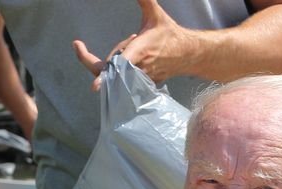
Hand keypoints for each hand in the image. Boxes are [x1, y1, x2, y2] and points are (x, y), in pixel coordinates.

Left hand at [73, 0, 191, 91]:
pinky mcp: (140, 87)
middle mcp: (138, 69)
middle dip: (116, 51)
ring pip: (116, 74)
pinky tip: (139, 58)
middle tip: (132, 38)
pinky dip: (125, 69)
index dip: (105, 76)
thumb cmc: (170, 34)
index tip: (94, 86)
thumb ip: (144, 0)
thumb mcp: (155, 14)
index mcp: (139, 51)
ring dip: (121, 60)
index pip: (120, 65)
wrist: (187, 54)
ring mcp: (139, 81)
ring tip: (137, 48)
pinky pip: (123, 81)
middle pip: (111, 67)